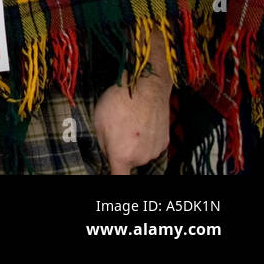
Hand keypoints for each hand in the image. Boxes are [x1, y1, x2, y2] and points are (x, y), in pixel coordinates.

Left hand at [93, 29, 171, 173]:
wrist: (146, 86)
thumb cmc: (119, 102)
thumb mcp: (99, 123)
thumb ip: (104, 146)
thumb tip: (109, 156)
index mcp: (122, 156)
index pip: (118, 178)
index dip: (113, 176)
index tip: (112, 170)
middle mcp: (141, 158)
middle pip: (128, 162)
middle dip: (121, 151)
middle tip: (116, 130)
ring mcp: (155, 151)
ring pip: (140, 154)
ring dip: (134, 144)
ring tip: (129, 122)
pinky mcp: (165, 142)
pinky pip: (150, 146)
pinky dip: (145, 138)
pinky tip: (140, 122)